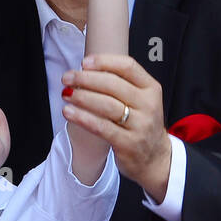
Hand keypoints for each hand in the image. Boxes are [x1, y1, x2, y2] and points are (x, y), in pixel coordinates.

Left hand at [60, 54, 170, 200]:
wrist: (154, 158)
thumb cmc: (141, 125)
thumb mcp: (141, 101)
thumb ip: (121, 85)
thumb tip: (86, 71)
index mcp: (151, 89)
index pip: (128, 67)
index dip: (104, 61)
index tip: (84, 62)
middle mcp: (148, 105)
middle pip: (113, 84)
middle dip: (86, 79)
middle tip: (67, 78)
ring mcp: (140, 125)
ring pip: (106, 105)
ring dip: (82, 97)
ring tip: (66, 94)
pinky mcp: (128, 144)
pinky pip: (101, 127)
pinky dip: (82, 118)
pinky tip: (69, 112)